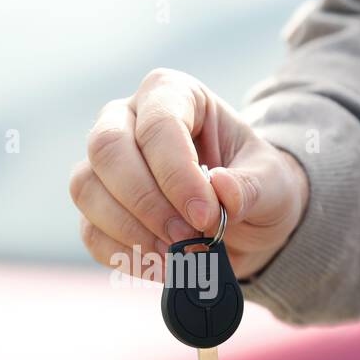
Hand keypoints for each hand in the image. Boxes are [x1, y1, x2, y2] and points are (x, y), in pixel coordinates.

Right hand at [70, 68, 308, 279]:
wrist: (245, 221)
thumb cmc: (255, 187)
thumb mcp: (273, 183)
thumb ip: (252, 186)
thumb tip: (221, 189)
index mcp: (174, 94)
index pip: (158, 124)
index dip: (176, 174)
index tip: (205, 216)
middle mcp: (127, 118)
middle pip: (107, 149)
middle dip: (146, 202)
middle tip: (187, 238)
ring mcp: (104, 163)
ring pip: (87, 188)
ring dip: (131, 231)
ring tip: (177, 256)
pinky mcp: (96, 207)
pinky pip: (89, 230)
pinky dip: (124, 255)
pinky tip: (161, 265)